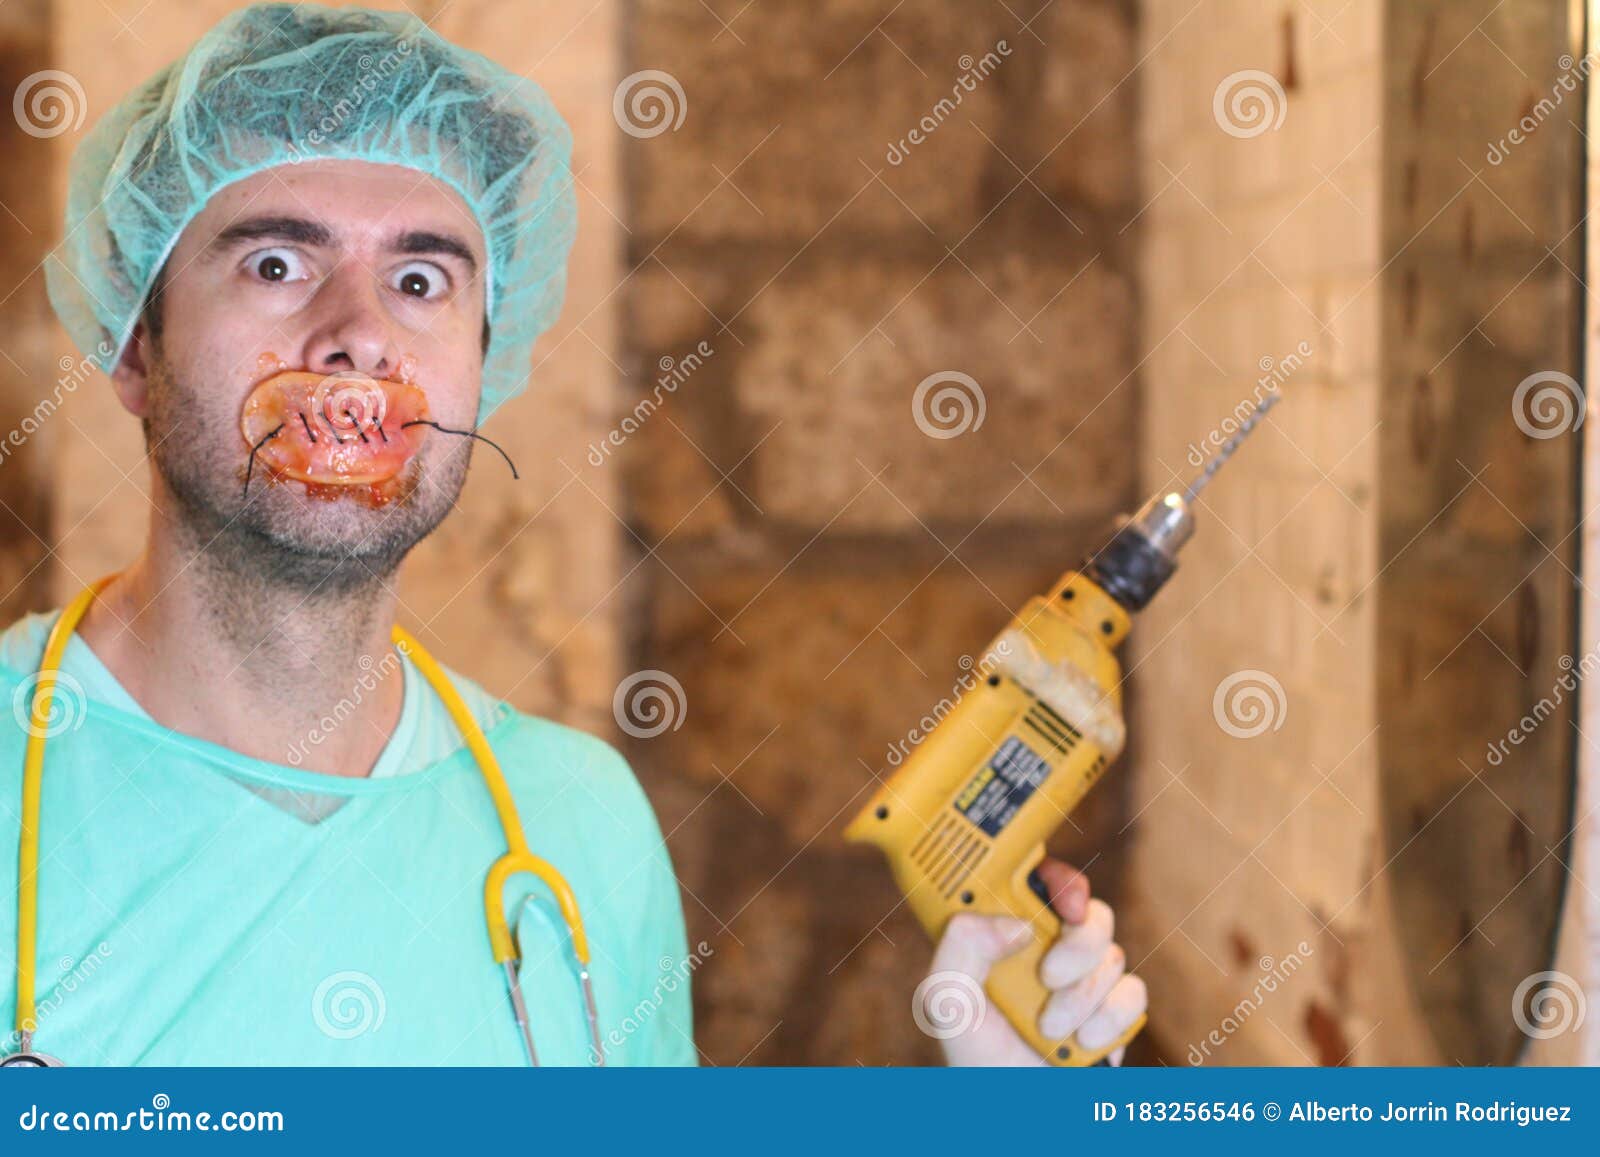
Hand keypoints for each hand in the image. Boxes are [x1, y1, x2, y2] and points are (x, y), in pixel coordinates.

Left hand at [925, 858, 1146, 1065]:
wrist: (1018, 1114)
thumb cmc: (976, 1058)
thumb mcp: (947, 1000)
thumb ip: (961, 947)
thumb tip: (1017, 923)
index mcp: (1008, 936)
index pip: (1042, 882)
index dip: (1061, 880)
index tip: (1066, 903)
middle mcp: (1051, 951)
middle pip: (1091, 913)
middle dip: (1078, 944)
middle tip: (1049, 977)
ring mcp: (1086, 981)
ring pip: (1113, 955)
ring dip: (1082, 997)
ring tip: (1050, 1029)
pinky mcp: (1114, 1012)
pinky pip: (1134, 994)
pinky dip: (1110, 1021)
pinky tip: (1083, 1043)